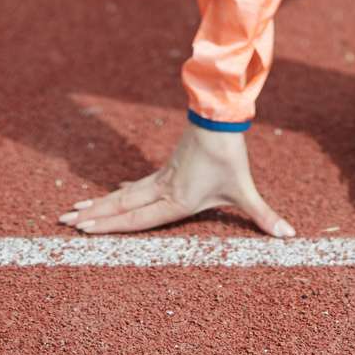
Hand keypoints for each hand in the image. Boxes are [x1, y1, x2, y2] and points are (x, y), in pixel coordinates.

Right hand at [57, 124, 294, 237]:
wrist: (220, 119)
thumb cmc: (230, 156)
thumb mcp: (246, 191)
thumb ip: (264, 216)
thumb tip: (290, 235)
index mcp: (175, 200)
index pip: (136, 218)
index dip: (109, 226)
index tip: (84, 231)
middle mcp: (162, 190)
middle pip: (121, 206)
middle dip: (93, 217)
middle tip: (64, 223)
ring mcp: (160, 178)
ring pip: (123, 194)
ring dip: (99, 204)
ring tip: (73, 211)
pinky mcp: (165, 169)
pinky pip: (135, 184)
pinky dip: (119, 192)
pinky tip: (112, 193)